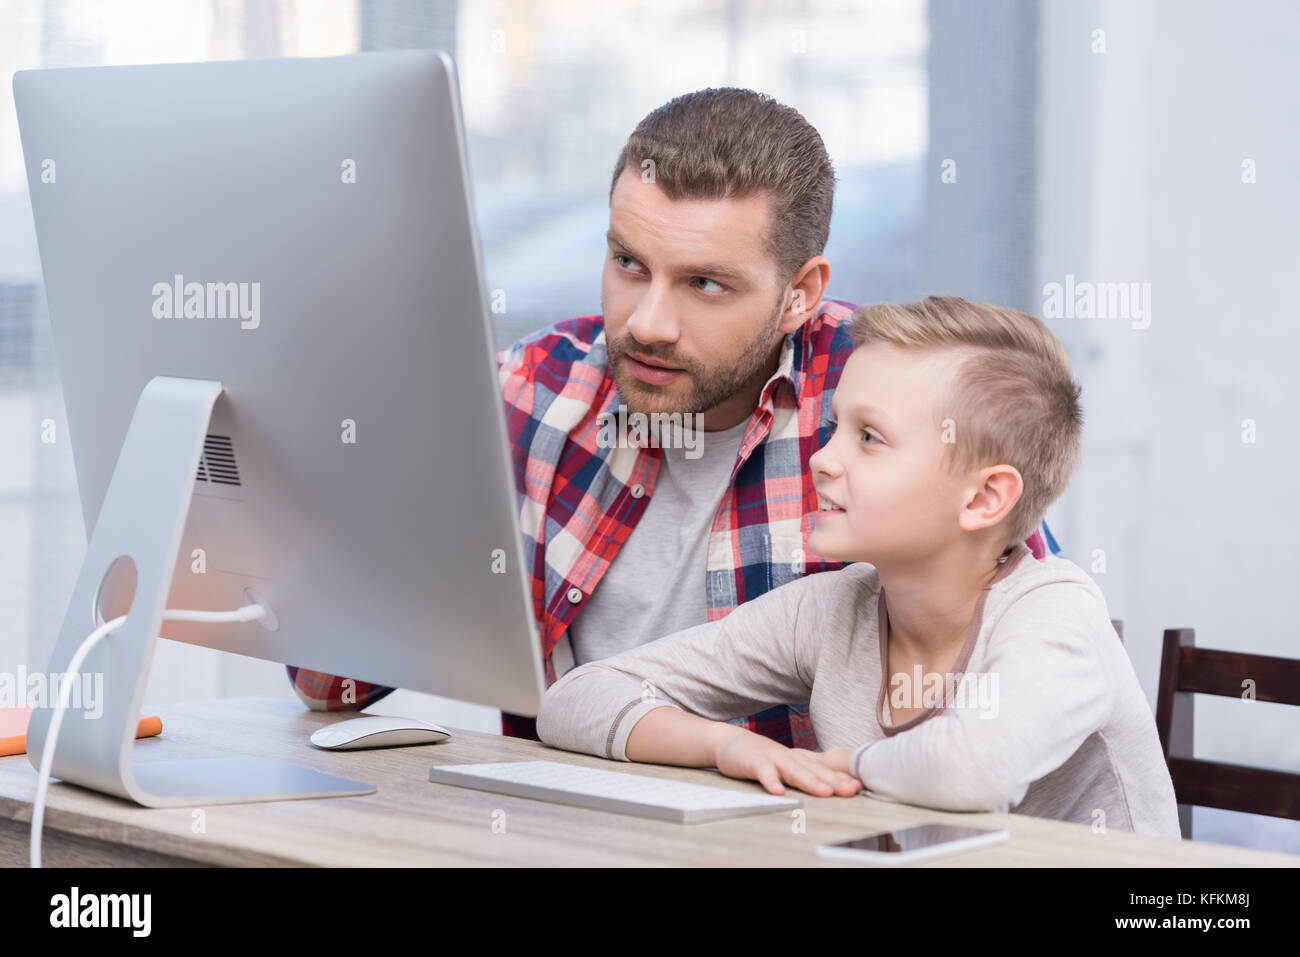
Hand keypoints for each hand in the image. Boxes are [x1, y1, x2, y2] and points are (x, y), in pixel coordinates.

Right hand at [711, 727, 861, 796]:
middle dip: (835, 780)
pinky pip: (763, 772)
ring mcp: (772, 758)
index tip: (862, 786)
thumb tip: (837, 785)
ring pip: (793, 770)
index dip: (843, 777)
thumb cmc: (763, 757)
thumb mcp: (789, 765)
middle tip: (852, 789)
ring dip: (809, 781)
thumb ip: (809, 774)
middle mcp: (791, 758)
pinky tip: (778, 791)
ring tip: (824, 792)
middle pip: (815, 770)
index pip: (825, 770)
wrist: (731, 740)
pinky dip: (771, 781)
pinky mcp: (753, 762)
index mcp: (801, 760)